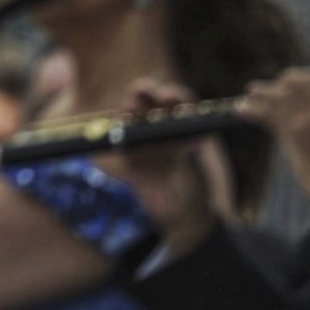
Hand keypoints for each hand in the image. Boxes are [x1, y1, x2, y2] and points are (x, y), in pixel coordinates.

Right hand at [111, 80, 215, 253]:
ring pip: (133, 118)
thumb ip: (187, 150)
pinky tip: (115, 125)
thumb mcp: (195, 167)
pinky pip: (117, 140)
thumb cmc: (194, 190)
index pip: (177, 103)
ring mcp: (144, 142)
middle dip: (145, 94)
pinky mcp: (128, 157)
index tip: (167, 96)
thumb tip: (189, 131)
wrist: (180, 219)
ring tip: (127, 108)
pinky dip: (114, 131)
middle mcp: (162, 130)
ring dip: (129, 109)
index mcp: (182, 128)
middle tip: (141, 89)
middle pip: (151, 104)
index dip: (172, 96)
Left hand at [242, 68, 309, 214]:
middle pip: (300, 81)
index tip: (297, 81)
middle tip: (269, 88)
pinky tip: (240, 111)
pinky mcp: (293, 133)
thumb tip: (309, 104)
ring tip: (250, 92)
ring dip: (261, 92)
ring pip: (280, 94)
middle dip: (282, 82)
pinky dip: (250, 110)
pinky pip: (266, 113)